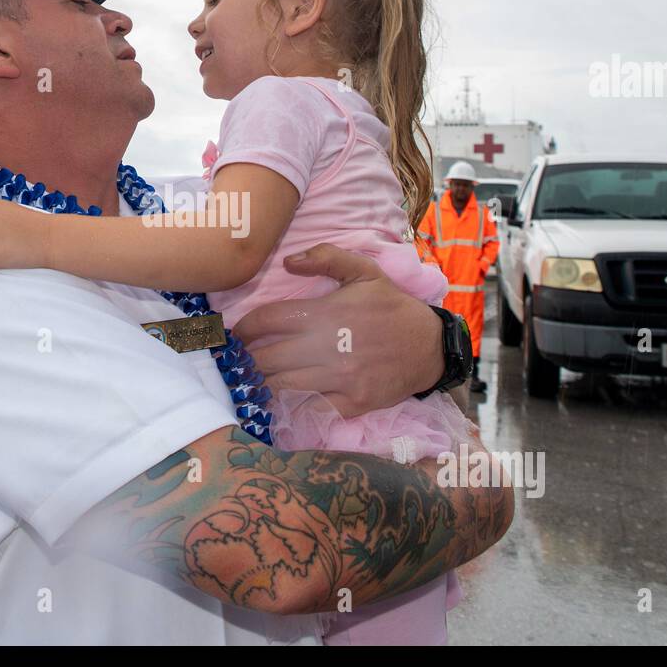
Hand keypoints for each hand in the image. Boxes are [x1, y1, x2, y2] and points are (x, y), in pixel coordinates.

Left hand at [232, 244, 444, 417]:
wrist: (430, 347)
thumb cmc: (392, 307)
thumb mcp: (365, 271)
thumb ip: (326, 258)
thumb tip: (289, 261)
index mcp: (326, 314)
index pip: (268, 320)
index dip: (245, 328)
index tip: (237, 333)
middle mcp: (328, 347)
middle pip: (266, 358)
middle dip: (246, 360)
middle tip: (238, 360)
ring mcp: (339, 379)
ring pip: (282, 386)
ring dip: (262, 383)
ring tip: (252, 378)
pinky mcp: (351, 403)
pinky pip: (309, 408)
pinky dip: (291, 404)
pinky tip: (281, 399)